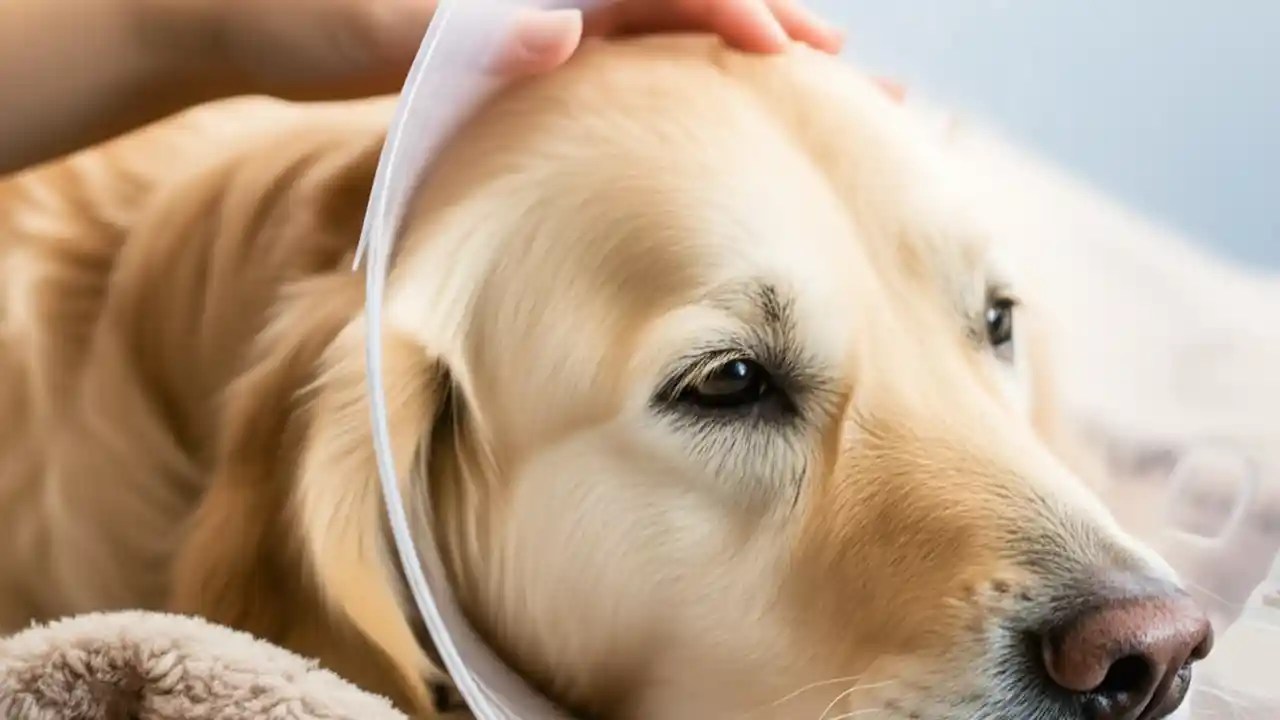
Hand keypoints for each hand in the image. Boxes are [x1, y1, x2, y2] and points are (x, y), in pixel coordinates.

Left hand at [176, 0, 844, 100]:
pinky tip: (715, 106)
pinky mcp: (521, 42)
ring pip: (665, 20)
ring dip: (741, 49)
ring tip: (814, 88)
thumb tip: (563, 28)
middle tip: (855, 77)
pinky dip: (681, 74)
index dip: (732, 2)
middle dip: (772, 19)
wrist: (236, 11)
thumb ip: (461, 24)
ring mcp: (539, 4)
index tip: (793, 48)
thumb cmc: (289, 5)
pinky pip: (624, 52)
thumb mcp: (369, 18)